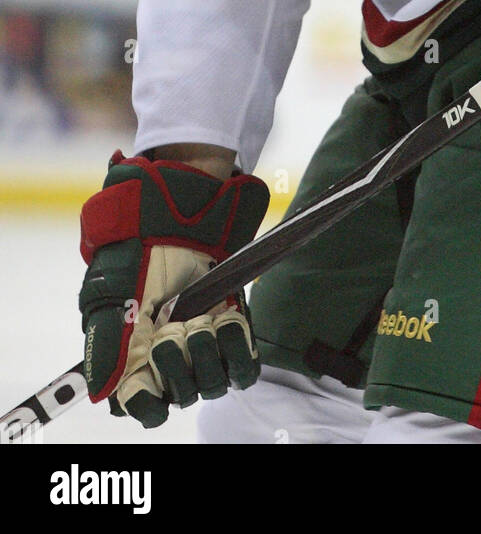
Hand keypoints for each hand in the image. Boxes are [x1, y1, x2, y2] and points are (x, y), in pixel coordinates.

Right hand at [78, 152, 268, 426]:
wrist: (179, 208)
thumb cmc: (138, 245)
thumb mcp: (112, 289)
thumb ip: (106, 341)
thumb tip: (102, 392)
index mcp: (136, 351)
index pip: (143, 406)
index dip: (147, 406)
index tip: (152, 390)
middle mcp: (172, 352)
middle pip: (180, 394)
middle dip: (177, 370)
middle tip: (174, 333)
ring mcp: (205, 339)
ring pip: (213, 383)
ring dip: (208, 359)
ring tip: (202, 324)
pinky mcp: (234, 323)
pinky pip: (244, 364)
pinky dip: (240, 350)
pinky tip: (229, 322)